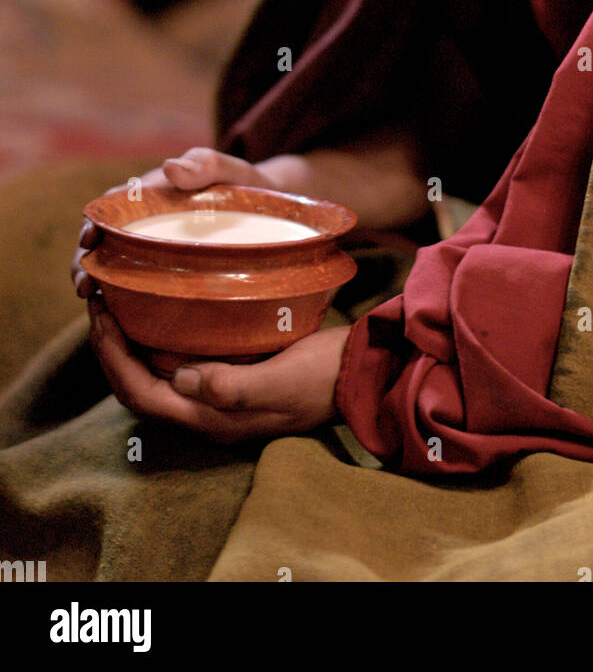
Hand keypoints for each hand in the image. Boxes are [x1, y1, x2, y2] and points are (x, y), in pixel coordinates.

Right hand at [71, 148, 281, 298]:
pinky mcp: (167, 270)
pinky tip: (117, 312)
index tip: (88, 242)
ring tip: (92, 299)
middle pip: (103, 239)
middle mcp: (146, 223)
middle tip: (84, 284)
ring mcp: (155, 248)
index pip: (110, 208)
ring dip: (97, 278)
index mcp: (153, 195)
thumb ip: (205, 164)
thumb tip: (169, 167)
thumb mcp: (230, 170)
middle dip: (86, 260)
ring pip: (115, 263)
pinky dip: (122, 294)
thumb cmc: (247, 184)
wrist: (270, 207)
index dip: (92, 224)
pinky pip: (138, 281)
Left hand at [88, 297, 351, 442]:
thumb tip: (181, 377)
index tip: (100, 315)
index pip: (140, 393)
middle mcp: (209, 413)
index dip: (113, 358)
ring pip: (158, 377)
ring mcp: (221, 397)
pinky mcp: (235, 377)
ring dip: (133, 345)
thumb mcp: (280, 380)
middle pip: (140, 388)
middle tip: (101, 304)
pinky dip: (161, 341)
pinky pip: (181, 364)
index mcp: (212, 418)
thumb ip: (231, 386)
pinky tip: (164, 313)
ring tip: (122, 305)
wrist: (360, 375)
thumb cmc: (323, 375)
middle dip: (113, 350)